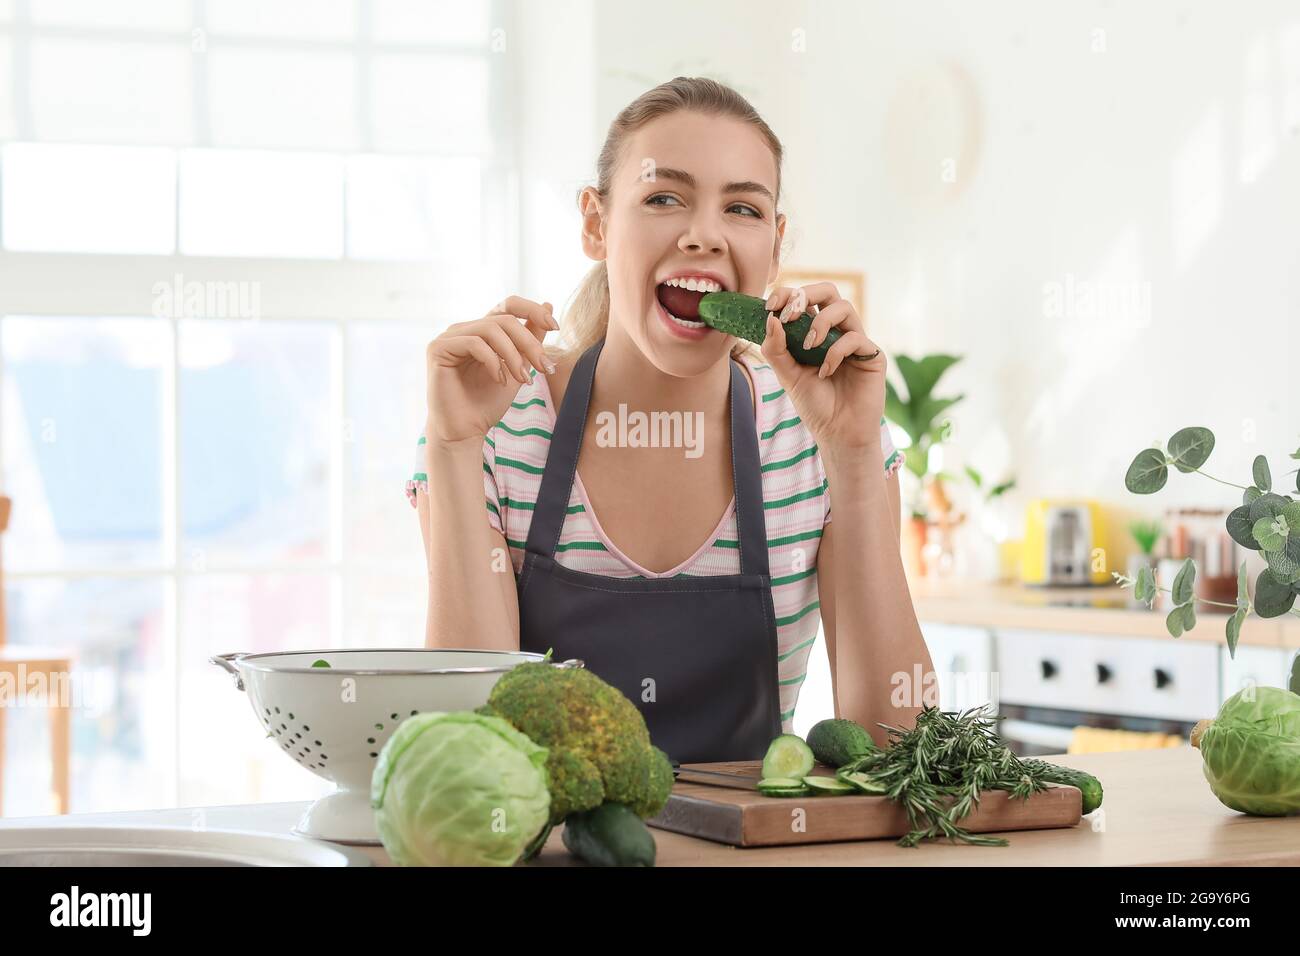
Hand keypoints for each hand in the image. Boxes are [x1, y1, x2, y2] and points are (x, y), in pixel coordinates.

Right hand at [426, 296, 557, 443]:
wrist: (466, 431)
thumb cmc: (488, 402)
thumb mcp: (518, 367)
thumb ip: (531, 339)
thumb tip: (549, 304)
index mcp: (483, 330)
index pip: (509, 305)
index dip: (533, 309)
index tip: (555, 327)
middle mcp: (465, 329)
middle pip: (505, 319)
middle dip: (529, 343)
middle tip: (544, 367)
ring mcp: (449, 337)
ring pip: (491, 329)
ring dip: (513, 355)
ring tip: (522, 379)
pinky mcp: (438, 348)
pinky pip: (474, 343)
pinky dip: (493, 361)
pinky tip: (499, 380)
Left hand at [760, 283, 886, 452]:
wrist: (837, 433)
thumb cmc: (814, 405)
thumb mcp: (787, 376)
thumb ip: (776, 350)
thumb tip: (771, 319)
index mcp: (816, 332)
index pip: (806, 300)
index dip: (789, 295)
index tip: (770, 305)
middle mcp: (837, 332)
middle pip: (829, 291)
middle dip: (807, 293)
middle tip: (791, 311)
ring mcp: (856, 341)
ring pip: (844, 307)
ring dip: (821, 323)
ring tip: (808, 346)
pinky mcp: (872, 355)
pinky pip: (855, 338)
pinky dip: (835, 351)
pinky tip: (826, 371)